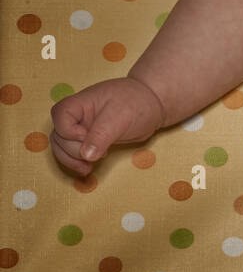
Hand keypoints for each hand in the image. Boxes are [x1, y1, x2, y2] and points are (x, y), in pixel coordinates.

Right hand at [49, 77, 165, 175]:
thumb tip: (86, 155)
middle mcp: (78, 115)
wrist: (154, 106)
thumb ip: (101, 136)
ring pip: (63, 146)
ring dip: (71, 160)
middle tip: (95, 155)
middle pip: (59, 135)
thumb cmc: (138, 103)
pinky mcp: (90, 139)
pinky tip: (88, 168)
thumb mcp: (120, 117)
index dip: (69, 132)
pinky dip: (78, 161)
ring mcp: (83, 127)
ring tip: (87, 168)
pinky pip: (75, 151)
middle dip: (73, 150)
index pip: (60, 116)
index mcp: (81, 103)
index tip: (87, 137)